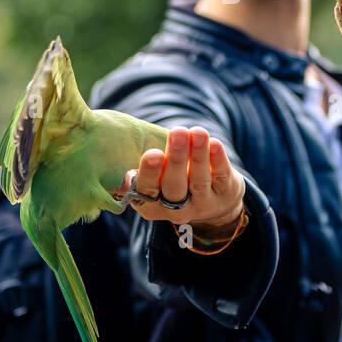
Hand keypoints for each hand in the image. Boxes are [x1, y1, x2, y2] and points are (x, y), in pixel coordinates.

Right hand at [120, 127, 244, 240]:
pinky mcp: (225, 194)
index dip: (150, 174)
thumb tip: (116, 142)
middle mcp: (176, 210)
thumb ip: (142, 163)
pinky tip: (214, 143)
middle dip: (175, 159)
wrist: (212, 197)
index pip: (147, 192)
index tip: (152, 154)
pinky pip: (221, 177)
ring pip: (199, 181)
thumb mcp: (153, 177)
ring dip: (198, 155)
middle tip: (177, 133)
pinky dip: (218, 159)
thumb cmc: (170, 177)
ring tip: (197, 132)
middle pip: (175, 187)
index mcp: (151, 206)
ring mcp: (203, 204)